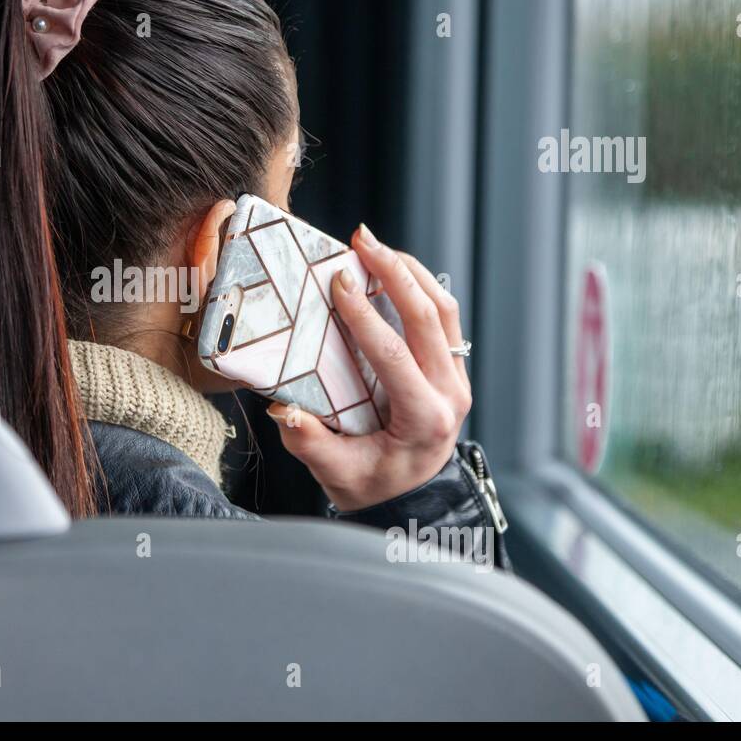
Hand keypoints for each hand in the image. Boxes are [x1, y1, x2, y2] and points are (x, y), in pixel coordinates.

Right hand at [267, 224, 470, 509]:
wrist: (408, 499)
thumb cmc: (371, 486)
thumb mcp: (336, 474)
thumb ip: (309, 443)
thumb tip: (284, 409)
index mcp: (425, 419)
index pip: (396, 355)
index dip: (365, 315)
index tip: (338, 281)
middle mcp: (450, 394)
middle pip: (430, 318)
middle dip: (394, 272)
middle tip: (361, 241)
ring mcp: (456, 378)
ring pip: (444, 310)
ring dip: (410, 272)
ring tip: (375, 246)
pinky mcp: (451, 368)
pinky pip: (443, 318)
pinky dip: (419, 287)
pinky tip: (391, 270)